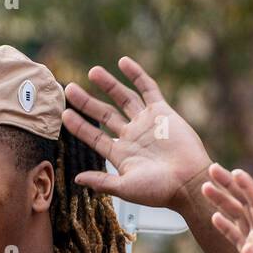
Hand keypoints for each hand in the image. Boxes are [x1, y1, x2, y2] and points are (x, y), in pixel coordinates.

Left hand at [62, 56, 211, 211]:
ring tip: (92, 71)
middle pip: (104, 114)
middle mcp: (132, 136)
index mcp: (121, 155)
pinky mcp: (162, 112)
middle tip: (69, 88)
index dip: (79, 126)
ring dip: (109, 84)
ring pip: (124, 98)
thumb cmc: (159, 191)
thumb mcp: (126, 188)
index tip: (63, 114)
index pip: (94, 136)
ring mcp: (146, 122)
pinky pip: (148, 88)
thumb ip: (102, 182)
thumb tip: (76, 178)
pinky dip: (136, 75)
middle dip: (86, 102)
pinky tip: (123, 62)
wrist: (189, 182)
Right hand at [202, 164, 252, 252]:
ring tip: (205, 187)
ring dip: (223, 201)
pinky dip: (225, 225)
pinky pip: (236, 236)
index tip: (235, 172)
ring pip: (238, 216)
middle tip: (212, 168)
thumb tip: (247, 249)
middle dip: (229, 186)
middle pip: (245, 204)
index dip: (248, 188)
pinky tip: (214, 217)